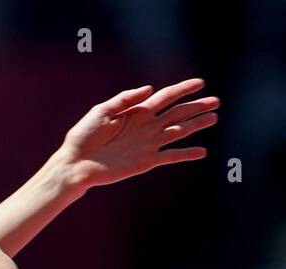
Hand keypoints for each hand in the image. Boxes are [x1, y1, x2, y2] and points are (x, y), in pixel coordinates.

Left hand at [57, 78, 217, 190]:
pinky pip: (171, 156)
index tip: (200, 83)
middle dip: (196, 106)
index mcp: (136, 112)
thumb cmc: (83, 137)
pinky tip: (202, 151)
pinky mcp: (146, 161)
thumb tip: (151, 89)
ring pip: (178, 132)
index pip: (166, 97)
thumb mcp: (101, 111)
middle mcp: (146, 127)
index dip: (183, 89)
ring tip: (214, 118)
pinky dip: (186, 154)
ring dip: (196, 125)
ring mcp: (147, 144)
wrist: (74, 164)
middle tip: (216, 101)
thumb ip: (126, 98)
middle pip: (177, 113)